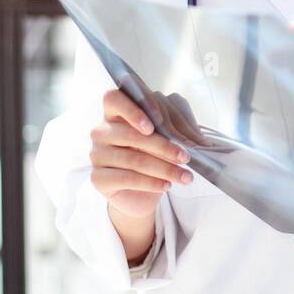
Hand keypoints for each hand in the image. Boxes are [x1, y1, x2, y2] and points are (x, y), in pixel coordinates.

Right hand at [90, 88, 193, 218]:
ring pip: (133, 159)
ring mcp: (97, 155)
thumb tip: (197, 142)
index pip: (114, 99)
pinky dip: (151, 182)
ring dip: (164, 168)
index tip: (154, 123)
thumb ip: (176, 131)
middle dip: (164, 146)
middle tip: (186, 157)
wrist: (140, 194)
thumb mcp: (167, 139)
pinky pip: (127, 178)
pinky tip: (167, 185)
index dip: (132, 109)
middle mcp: (102, 131)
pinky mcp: (98, 178)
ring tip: (185, 177)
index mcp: (115, 113)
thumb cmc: (153, 157)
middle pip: (131, 134)